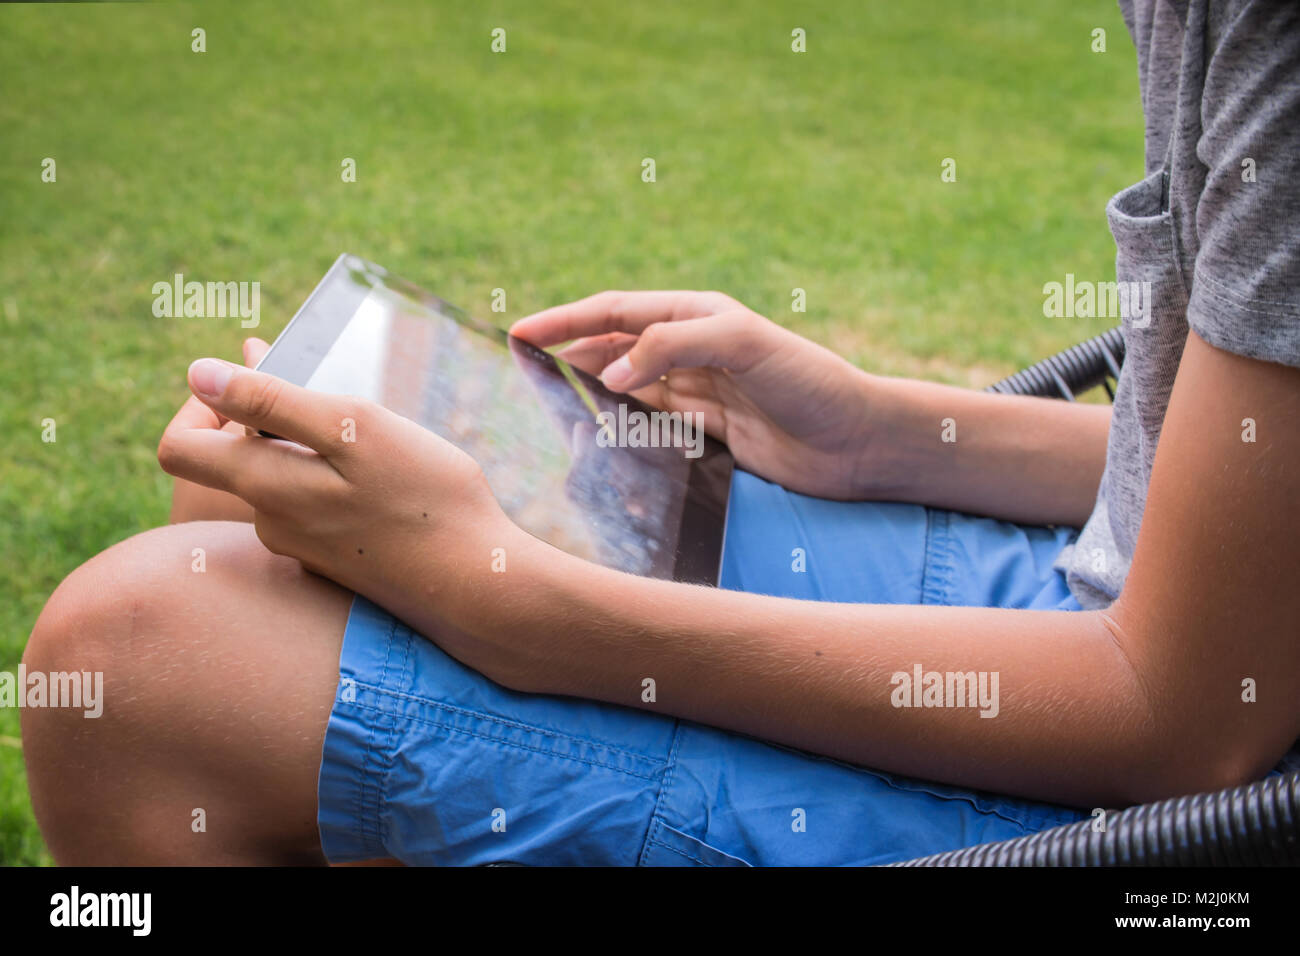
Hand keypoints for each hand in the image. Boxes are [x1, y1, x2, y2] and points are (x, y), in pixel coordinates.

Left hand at [157, 356, 524, 674]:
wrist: (478, 585)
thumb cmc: (425, 499)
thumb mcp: (351, 428)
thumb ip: (270, 401)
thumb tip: (196, 373)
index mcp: (263, 488)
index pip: (179, 447)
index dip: (205, 406)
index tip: (260, 383)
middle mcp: (269, 525)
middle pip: (236, 460)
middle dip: (273, 420)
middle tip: (332, 399)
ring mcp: (303, 549)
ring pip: (282, 482)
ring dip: (312, 450)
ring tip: (374, 442)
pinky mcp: (337, 562)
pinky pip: (315, 507)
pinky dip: (337, 482)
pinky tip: (387, 481)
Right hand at [511, 291, 880, 498]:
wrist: (857, 441)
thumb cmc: (809, 381)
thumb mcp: (742, 344)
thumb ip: (672, 346)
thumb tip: (609, 370)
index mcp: (697, 314)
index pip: (617, 312)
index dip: (566, 320)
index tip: (519, 331)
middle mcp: (694, 348)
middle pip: (615, 346)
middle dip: (568, 351)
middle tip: (519, 366)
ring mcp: (700, 390)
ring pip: (628, 387)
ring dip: (590, 391)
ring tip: (547, 402)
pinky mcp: (709, 431)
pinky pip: (652, 425)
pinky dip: (623, 428)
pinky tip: (599, 437)